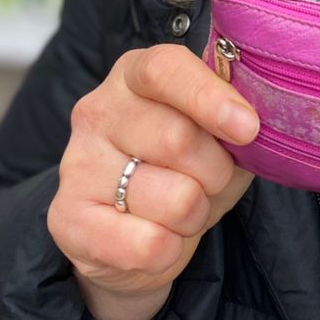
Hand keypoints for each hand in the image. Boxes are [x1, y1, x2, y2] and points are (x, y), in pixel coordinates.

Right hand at [48, 44, 258, 319]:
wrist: (133, 237)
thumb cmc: (185, 168)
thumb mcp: (216, 135)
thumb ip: (233, 118)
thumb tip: (252, 123)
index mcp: (134, 74)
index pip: (165, 69)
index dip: (209, 97)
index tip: (248, 128)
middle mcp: (97, 111)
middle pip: (178, 138)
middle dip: (217, 171)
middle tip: (212, 180)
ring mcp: (78, 164)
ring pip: (175, 198)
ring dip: (196, 214)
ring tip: (182, 209)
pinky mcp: (68, 220)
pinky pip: (149, 245)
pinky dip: (171, 250)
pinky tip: (159, 238)